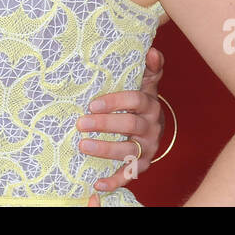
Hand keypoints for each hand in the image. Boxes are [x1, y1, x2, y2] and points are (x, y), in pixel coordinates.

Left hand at [78, 47, 166, 198]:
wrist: (154, 127)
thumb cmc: (142, 101)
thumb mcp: (146, 83)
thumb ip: (150, 68)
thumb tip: (151, 51)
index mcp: (150, 104)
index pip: (135, 100)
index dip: (114, 102)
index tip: (92, 104)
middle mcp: (151, 127)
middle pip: (129, 125)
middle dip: (104, 125)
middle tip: (80, 124)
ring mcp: (147, 148)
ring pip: (128, 151)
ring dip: (105, 150)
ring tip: (82, 146)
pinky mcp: (142, 166)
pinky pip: (129, 175)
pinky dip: (114, 181)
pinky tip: (97, 183)